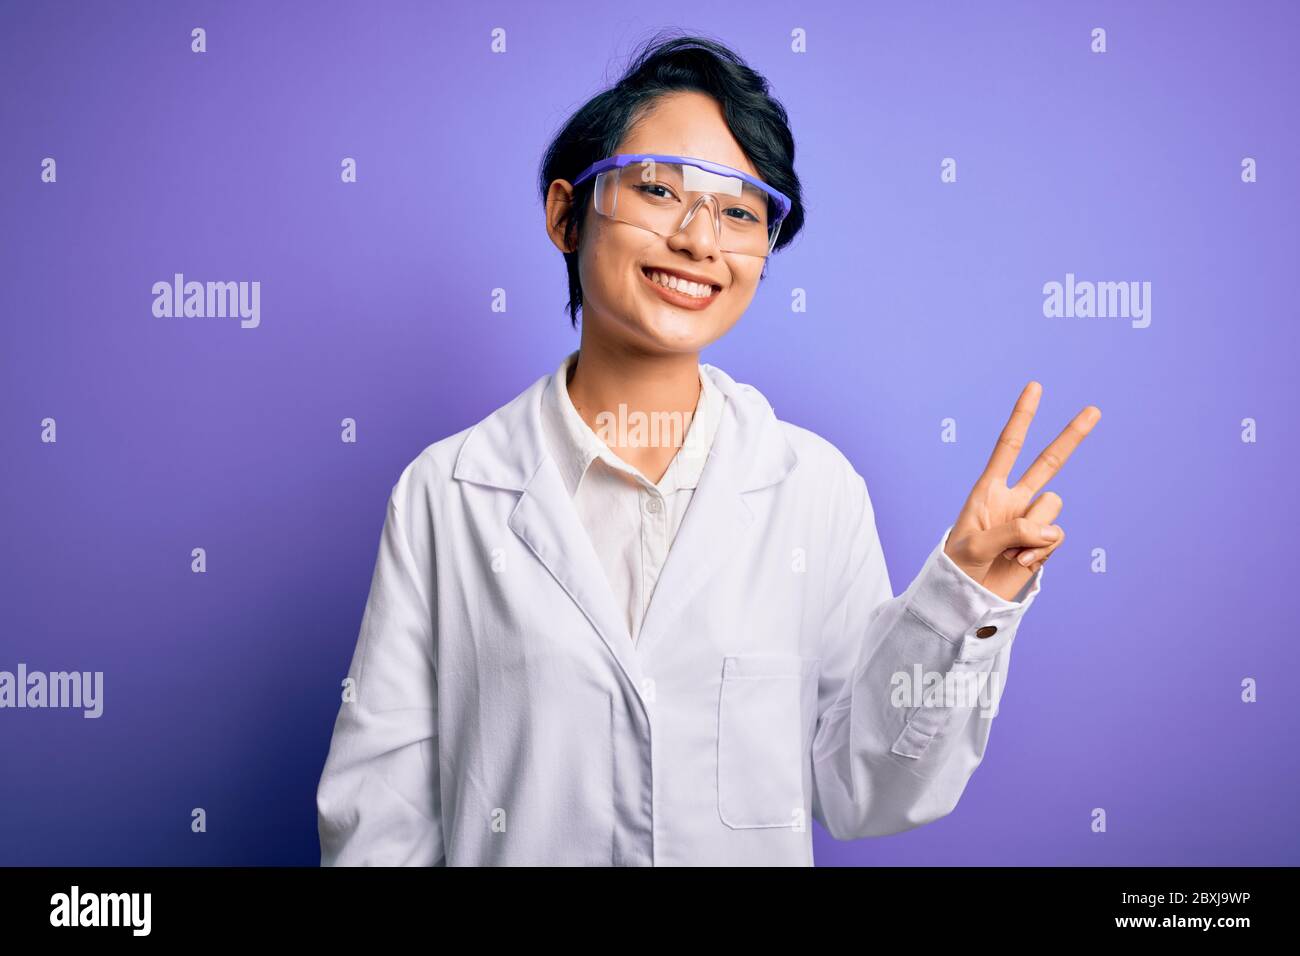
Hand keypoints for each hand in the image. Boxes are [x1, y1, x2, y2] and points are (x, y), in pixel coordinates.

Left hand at [943, 382, 1099, 601]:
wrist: (966, 600)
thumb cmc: (957, 569)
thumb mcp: (974, 547)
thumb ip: (1010, 532)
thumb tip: (1048, 529)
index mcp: (988, 490)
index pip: (1008, 446)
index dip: (1022, 417)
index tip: (1035, 386)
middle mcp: (1013, 500)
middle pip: (1048, 462)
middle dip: (1071, 437)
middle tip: (1094, 410)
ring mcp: (1030, 522)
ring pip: (1052, 509)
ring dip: (1031, 534)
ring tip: (1007, 552)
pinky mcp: (1043, 544)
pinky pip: (1055, 538)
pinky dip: (1039, 553)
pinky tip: (1020, 563)